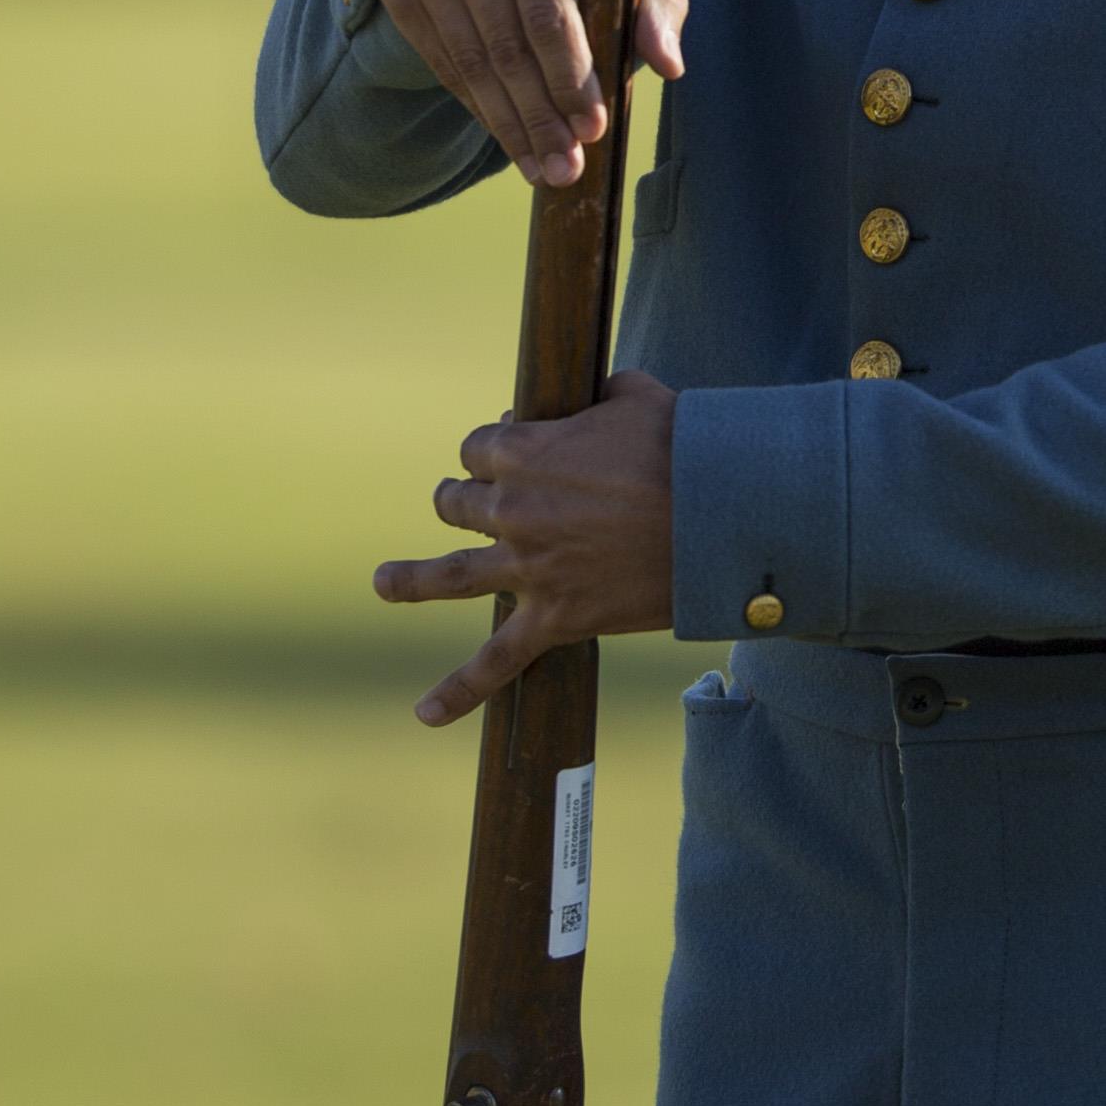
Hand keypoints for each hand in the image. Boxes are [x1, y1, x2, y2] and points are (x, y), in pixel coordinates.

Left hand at [375, 372, 676, 724]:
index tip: (514, 450)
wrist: (721, 516)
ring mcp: (527, 568)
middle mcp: (511, 510)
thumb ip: (600, 393)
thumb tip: (596, 394)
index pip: (477, 448)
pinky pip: (497, 662)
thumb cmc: (684, 447)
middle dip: (465, 500)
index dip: (493, 450)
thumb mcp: (635, 395)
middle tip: (484, 506)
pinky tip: (425, 712)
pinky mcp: (555, 618)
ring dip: (410, 579)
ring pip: (449, 576)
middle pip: (458, 504)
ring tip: (384, 582)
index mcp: (522, 452)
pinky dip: (460, 689)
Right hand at [379, 0, 688, 189]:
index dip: (571, 79)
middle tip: (567, 169)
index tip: (595, 131)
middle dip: (540, 119)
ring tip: (543, 169)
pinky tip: (508, 136)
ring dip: (508, 126)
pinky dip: (477, 106)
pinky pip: (440, 62)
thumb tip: (670, 66)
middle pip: (505, 49)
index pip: (546, 13)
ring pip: (469, 64)